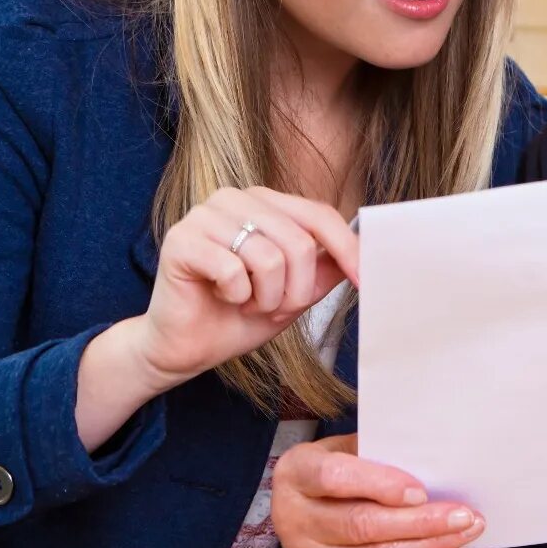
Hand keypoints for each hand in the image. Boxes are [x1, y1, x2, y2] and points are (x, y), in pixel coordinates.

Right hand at [132, 186, 358, 389]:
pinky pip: (233, 270)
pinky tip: (220, 296)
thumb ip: (323, 270)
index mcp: (263, 202)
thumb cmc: (236, 316)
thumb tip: (364, 252)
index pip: (318, 214)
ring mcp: (205, 215)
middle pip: (298, 242)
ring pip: (269, 258)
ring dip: (265, 297)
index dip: (346, 249)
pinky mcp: (181, 239)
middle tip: (273, 307)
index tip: (365, 281)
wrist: (185, 348)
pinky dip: (236, 295)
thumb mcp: (294, 294)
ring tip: (245, 302)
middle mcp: (234, 199)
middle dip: (296, 290)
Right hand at [271, 435, 484, 547]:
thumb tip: (433, 466)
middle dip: (421, 522)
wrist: (301, 506)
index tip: (421, 490)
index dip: (380, 484)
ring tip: (466, 534)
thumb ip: (378, 454)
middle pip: (362, 525)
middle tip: (464, 515)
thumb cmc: (336, 470)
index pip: (334, 478)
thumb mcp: (346, 448)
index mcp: (296, 473)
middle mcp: (293, 520)